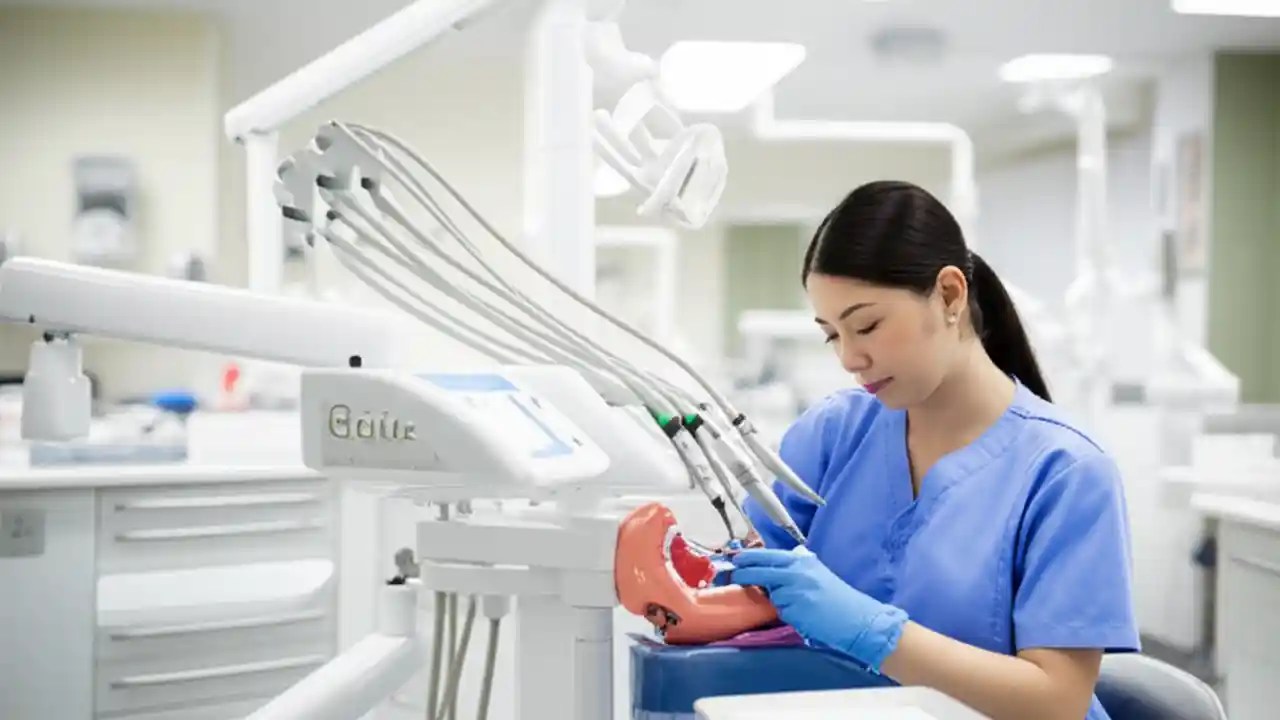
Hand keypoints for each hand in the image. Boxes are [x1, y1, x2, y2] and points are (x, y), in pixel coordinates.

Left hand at [726, 547, 907, 671]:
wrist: (857, 618)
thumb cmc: (838, 597)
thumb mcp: (818, 571)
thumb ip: (800, 562)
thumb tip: (782, 556)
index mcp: (801, 561)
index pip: (767, 556)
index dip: (748, 557)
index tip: (735, 559)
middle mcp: (796, 573)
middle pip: (760, 570)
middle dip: (743, 573)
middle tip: (734, 575)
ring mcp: (794, 592)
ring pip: (770, 594)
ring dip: (776, 599)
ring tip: (800, 603)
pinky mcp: (795, 610)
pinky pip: (781, 611)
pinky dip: (787, 613)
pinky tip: (804, 614)